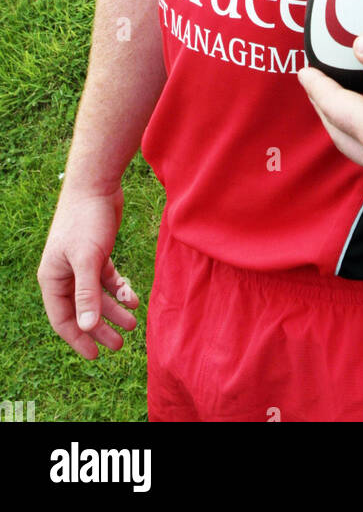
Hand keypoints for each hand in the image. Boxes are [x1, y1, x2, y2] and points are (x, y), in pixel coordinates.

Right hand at [37, 185, 138, 359]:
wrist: (97, 183)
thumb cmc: (86, 219)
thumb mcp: (87, 259)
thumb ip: (87, 293)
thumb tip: (86, 327)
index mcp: (52, 279)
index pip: (62, 319)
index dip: (79, 339)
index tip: (96, 355)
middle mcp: (63, 274)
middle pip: (82, 310)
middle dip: (101, 328)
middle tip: (120, 344)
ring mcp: (80, 264)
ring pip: (97, 296)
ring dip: (114, 309)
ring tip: (134, 322)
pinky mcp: (97, 253)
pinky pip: (107, 279)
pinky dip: (120, 288)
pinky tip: (134, 295)